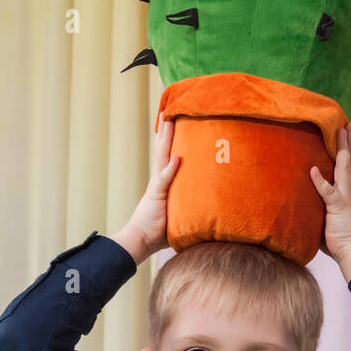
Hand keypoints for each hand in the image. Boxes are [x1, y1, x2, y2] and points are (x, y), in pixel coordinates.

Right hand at [127, 117, 180, 253]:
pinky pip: (164, 180)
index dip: (171, 139)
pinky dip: (170, 168)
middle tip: (169, 110)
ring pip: (162, 157)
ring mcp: (157, 185)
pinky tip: (177, 156)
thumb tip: (208, 201)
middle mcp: (159, 179)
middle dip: (166, 130)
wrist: (142, 239)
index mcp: (164, 181)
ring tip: (168, 121)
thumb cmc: (160, 230)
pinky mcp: (156, 195)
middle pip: (163, 149)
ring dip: (165, 139)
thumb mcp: (179, 212)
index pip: (168, 155)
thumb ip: (189, 203)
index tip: (174, 122)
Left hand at [309, 122, 350, 259]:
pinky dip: (320, 181)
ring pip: (344, 167)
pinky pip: (327, 192)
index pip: (349, 167)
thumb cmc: (338, 239)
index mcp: (344, 193)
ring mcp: (343, 197)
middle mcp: (346, 191)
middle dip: (350, 141)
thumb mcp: (326, 218)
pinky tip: (313, 170)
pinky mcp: (336, 207)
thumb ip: (319, 207)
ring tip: (341, 130)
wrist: (350, 252)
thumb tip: (305, 203)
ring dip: (343, 148)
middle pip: (350, 161)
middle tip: (349, 123)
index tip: (350, 134)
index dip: (350, 150)